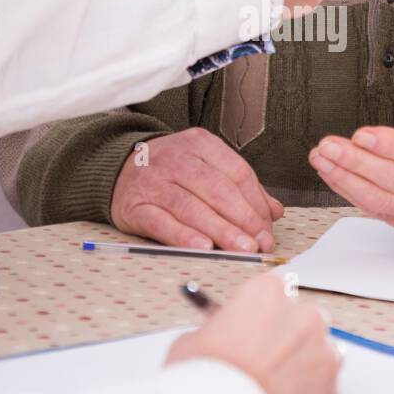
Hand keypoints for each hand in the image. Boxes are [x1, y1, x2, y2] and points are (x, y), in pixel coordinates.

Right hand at [110, 128, 283, 252]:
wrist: (118, 169)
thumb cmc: (172, 172)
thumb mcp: (206, 167)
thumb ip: (240, 187)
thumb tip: (275, 211)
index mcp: (200, 144)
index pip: (237, 172)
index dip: (256, 202)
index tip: (268, 227)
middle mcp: (176, 158)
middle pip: (218, 190)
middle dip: (243, 220)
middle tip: (260, 243)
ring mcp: (154, 181)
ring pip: (193, 207)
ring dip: (221, 231)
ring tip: (243, 249)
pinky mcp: (135, 206)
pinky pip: (162, 222)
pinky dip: (183, 236)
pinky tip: (203, 247)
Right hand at [166, 274, 340, 393]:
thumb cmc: (204, 380)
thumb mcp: (193, 341)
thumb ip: (217, 332)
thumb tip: (219, 337)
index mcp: (269, 294)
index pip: (271, 294)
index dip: (258, 318)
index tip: (249, 332)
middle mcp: (304, 317)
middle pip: (301, 322)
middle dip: (286, 341)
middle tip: (261, 364)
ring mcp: (324, 355)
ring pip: (318, 358)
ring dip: (300, 370)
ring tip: (271, 393)